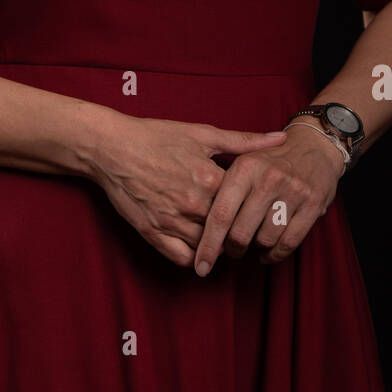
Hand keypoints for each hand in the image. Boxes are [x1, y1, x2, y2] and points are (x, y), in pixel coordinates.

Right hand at [88, 115, 289, 268]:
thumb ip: (243, 141)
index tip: (261, 210)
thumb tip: (280, 139)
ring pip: (208, 248)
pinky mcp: (152, 233)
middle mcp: (192, 203)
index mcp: (208, 178)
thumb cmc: (157, 136)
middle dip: (240, 232)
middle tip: (246, 229)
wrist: (111, 147)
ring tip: (224, 238)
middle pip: (230, 231)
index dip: (256, 210)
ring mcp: (171, 221)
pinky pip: (182, 258)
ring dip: (218, 246)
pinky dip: (195, 256)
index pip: (247, 206)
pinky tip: (199, 245)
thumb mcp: (202, 134)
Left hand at [192, 123, 344, 276]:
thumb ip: (221, 187)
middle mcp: (268, 178)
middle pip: (241, 233)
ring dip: (257, 249)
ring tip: (253, 243)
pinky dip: (276, 254)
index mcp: (245, 167)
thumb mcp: (243, 159)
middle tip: (232, 250)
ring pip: (266, 239)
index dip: (209, 245)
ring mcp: (292, 191)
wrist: (313, 144)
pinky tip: (269, 252)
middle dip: (233, 249)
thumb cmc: (269, 159)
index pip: (221, 214)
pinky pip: (289, 242)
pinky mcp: (313, 204)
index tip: (201, 266)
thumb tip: (197, 225)